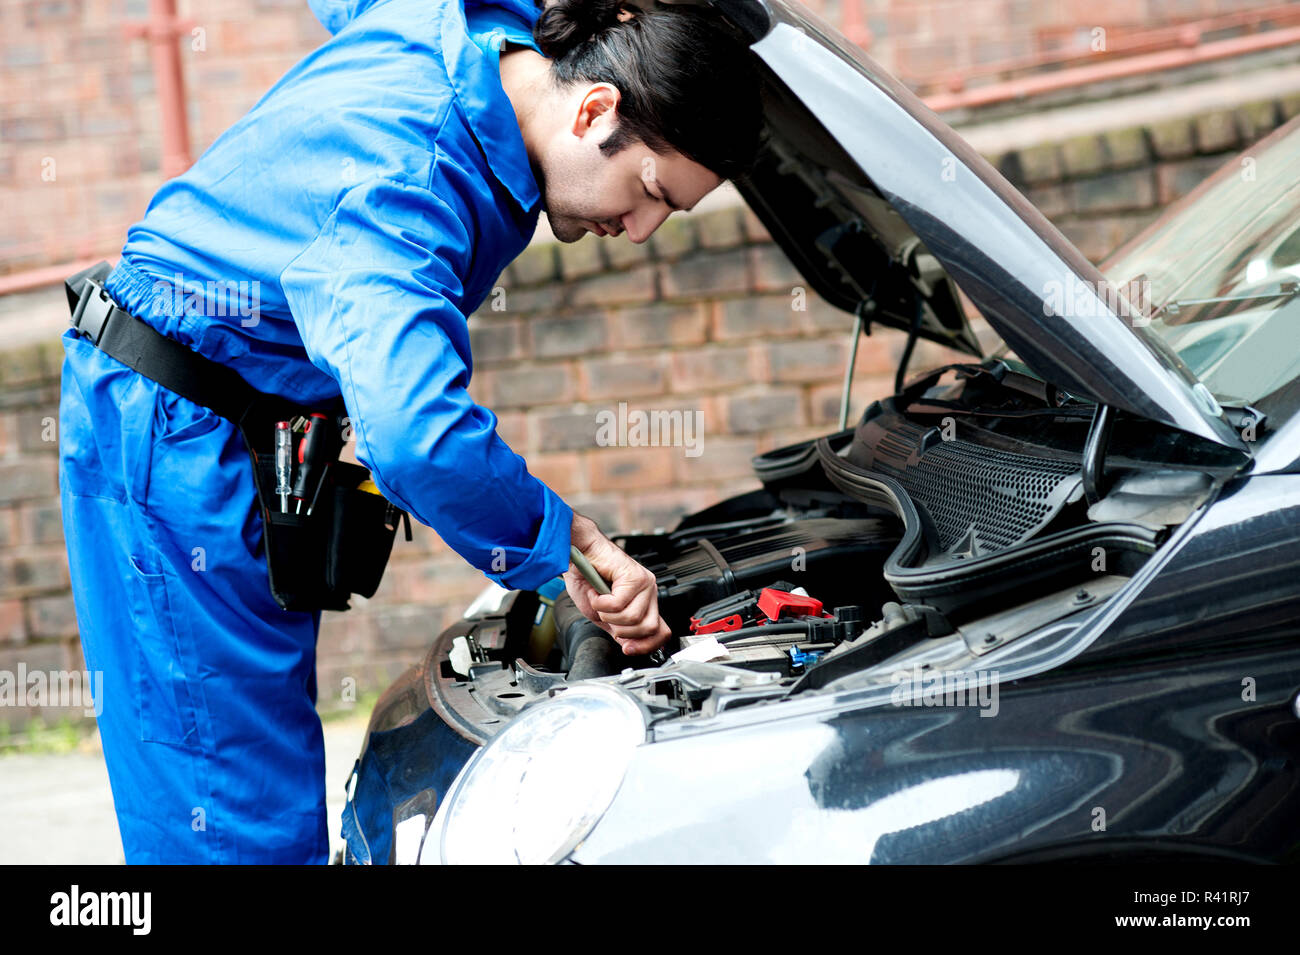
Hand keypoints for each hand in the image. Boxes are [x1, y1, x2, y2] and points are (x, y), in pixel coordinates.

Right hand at [564, 512, 671, 655]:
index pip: (660, 631)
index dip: (646, 645)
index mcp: (644, 602)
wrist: (577, 554)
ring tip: (599, 601)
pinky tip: (596, 593)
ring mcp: (644, 583)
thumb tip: (630, 647)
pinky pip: (619, 604)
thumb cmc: (587, 579)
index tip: (628, 649)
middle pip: (648, 627)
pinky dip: (601, 603)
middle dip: (621, 629)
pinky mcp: (634, 576)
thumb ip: (619, 631)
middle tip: (606, 616)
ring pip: (633, 618)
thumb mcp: (603, 615)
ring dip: (608, 615)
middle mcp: (649, 592)